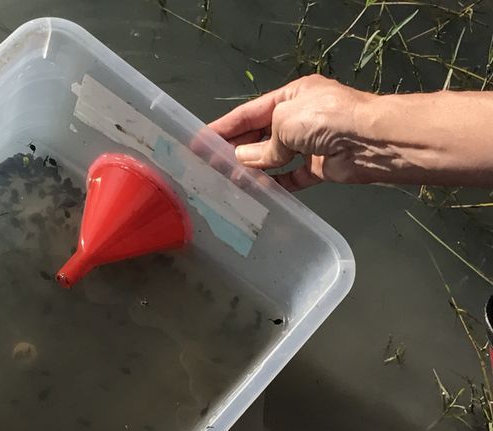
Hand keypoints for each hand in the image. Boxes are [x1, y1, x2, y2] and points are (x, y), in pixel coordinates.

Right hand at [208, 74, 376, 190]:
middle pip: (260, 135)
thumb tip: (245, 160)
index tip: (201, 142)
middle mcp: (300, 118)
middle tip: (210, 166)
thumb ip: (262, 145)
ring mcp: (310, 143)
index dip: (225, 127)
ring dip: (253, 169)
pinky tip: (257, 192)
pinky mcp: (319, 167)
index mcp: (291, 97)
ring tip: (228, 181)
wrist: (371, 141)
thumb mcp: (284, 122)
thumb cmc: (325, 118)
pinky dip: (275, 184)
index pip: (250, 113)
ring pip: (274, 158)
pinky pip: (291, 177)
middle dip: (236, 150)